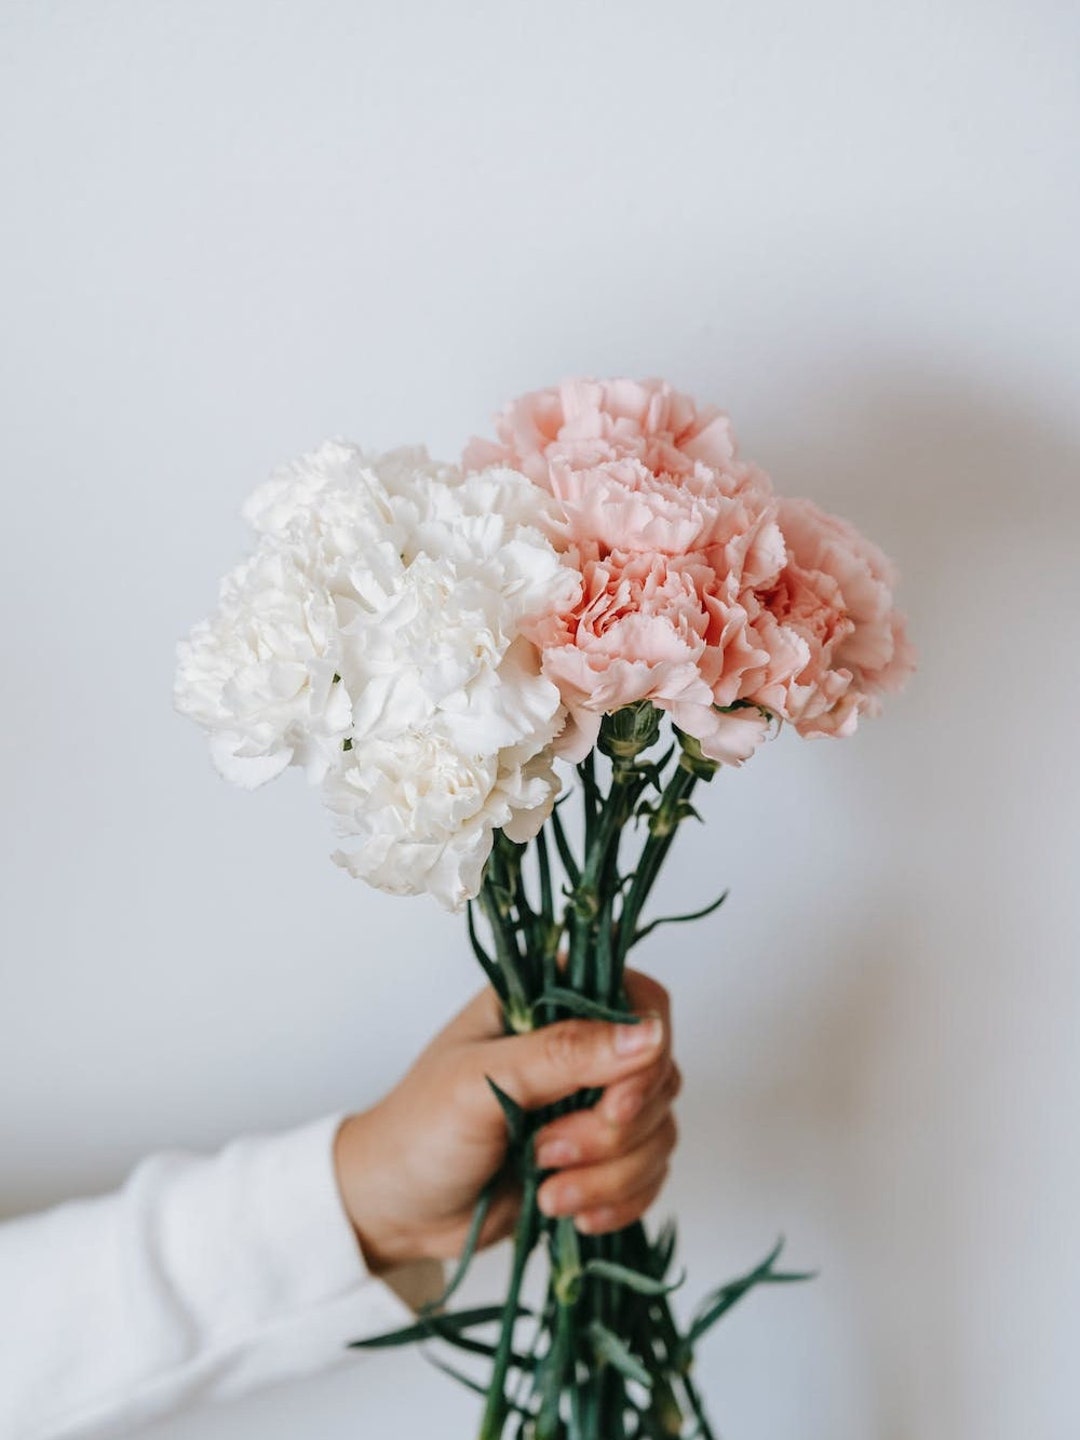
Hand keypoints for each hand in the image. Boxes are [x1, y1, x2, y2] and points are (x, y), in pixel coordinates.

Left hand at [334, 970, 679, 1273]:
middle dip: (613, 1131)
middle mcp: (580, 1043)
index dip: (645, 1054)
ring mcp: (591, 1100)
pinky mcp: (599, 1156)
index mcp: (547, 999)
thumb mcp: (482, 1084)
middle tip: (545, 1152)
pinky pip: (650, 1174)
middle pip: (659, 1073)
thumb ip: (563, 1053)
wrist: (395, 1210)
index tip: (613, 1103)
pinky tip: (570, 1212)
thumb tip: (649, 1033)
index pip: (641, 1000)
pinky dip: (618, 1201)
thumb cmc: (419, 1130)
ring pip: (658, 1130)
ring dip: (609, 1175)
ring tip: (545, 1191)